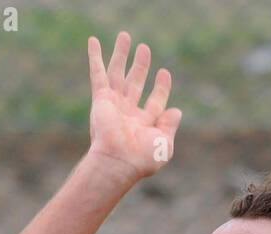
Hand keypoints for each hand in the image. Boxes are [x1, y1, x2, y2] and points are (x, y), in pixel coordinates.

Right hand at [86, 31, 181, 181]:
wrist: (118, 161)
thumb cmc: (142, 158)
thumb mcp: (164, 144)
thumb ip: (170, 126)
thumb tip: (176, 110)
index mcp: (143, 124)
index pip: (154, 101)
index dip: (161, 87)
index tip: (164, 72)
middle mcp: (127, 113)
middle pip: (135, 83)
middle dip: (140, 65)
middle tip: (144, 48)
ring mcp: (113, 104)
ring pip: (118, 73)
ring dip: (121, 54)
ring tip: (125, 35)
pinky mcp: (100, 99)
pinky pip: (98, 73)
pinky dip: (95, 56)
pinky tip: (94, 40)